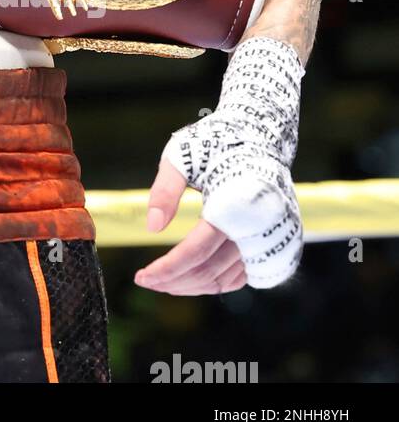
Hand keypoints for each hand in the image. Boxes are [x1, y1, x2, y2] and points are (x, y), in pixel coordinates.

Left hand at [138, 38, 304, 291]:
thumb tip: (152, 228)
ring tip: (165, 282)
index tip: (142, 277)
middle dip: (174, 281)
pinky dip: (218, 282)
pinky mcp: (280, 244)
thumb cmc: (213, 142)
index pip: (196, 251)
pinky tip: (193, 277)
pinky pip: (246, 276)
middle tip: (146, 281)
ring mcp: (274, 238)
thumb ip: (164, 190)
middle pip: (210, 270)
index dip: (167, 269)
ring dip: (194, 286)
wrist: (258, 135)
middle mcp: (258, 226)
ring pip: (228, 279)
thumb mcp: (180, 156)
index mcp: (234, 204)